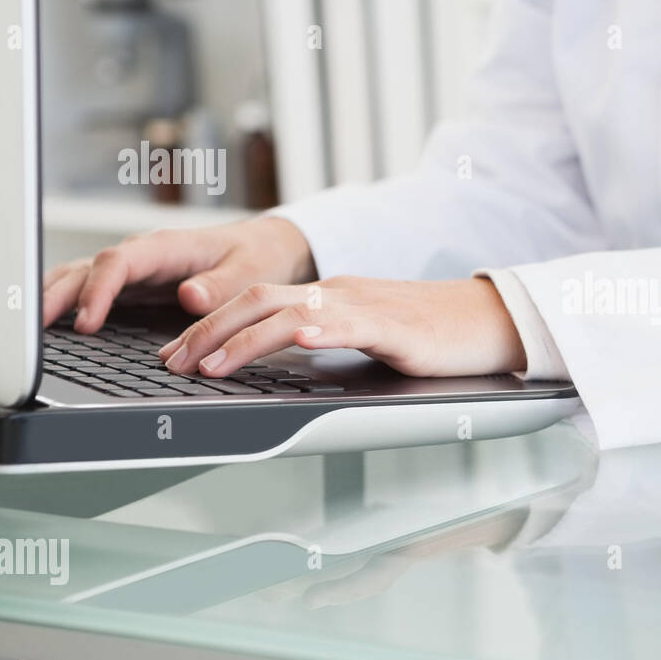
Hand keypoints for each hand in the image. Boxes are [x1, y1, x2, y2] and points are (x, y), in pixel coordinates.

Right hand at [41, 217, 315, 331]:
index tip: (87, 322)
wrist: (266, 247)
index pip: (120, 262)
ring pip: (83, 276)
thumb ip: (220, 286)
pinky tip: (51, 321)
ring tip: (31, 324)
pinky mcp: (135, 285)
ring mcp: (136, 270)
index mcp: (169, 247)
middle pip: (89, 268)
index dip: (99, 290)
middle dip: (59, 294)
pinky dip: (68, 301)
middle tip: (34, 325)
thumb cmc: (258, 257)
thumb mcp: (250, 272)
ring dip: (55, 296)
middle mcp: (145, 255)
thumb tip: (189, 297)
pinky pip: (92, 288)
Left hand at [157, 276, 527, 377]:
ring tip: (210, 365)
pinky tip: (300, 342)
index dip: (209, 327)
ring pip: (291, 312)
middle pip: (257, 301)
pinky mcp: (396, 328)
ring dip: (243, 339)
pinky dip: (320, 330)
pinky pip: (351, 324)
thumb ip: (329, 339)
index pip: (255, 302)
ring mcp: (366, 308)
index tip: (176, 354)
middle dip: (206, 332)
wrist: (490, 321)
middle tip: (170, 363)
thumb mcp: (368, 335)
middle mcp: (339, 295)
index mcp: (329, 296)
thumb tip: (285, 356)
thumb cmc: (435, 334)